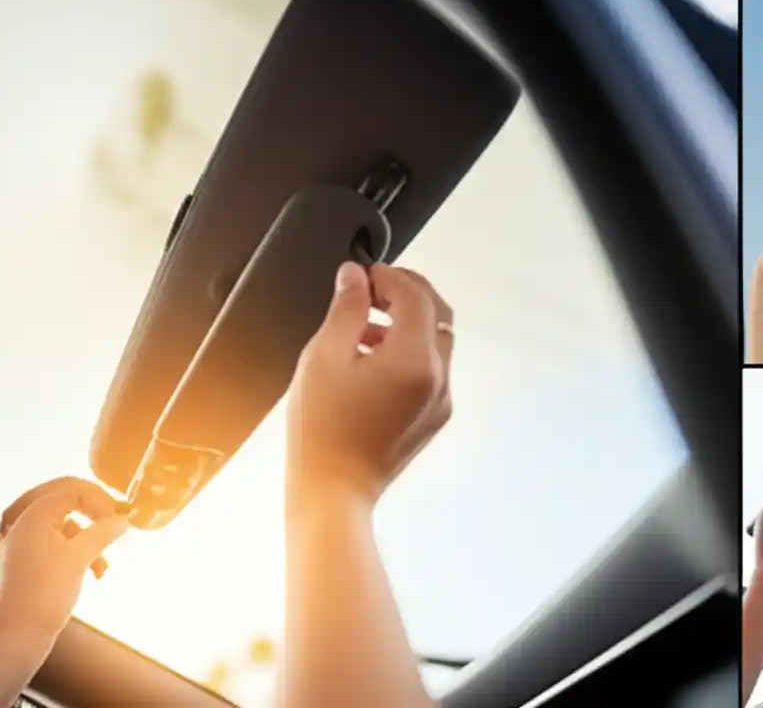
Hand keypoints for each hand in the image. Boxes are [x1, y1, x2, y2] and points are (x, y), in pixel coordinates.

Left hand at [0, 477, 128, 646]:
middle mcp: (18, 522)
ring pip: (56, 523)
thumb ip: (103, 532)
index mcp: (30, 514)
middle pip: (60, 498)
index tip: (120, 517)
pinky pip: (48, 542)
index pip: (72, 489)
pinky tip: (88, 572)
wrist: (17, 635)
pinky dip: (70, 550)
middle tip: (112, 520)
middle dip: (90, 510)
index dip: (100, 500)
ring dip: (83, 536)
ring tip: (102, 562)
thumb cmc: (45, 592)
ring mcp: (15, 542)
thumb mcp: (81, 556)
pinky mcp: (18, 561)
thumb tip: (121, 520)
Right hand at [287, 262, 452, 508]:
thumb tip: (355, 276)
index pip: (416, 296)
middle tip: (372, 288)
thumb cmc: (323, 430)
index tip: (364, 274)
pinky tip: (371, 358)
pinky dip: (409, 351)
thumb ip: (346, 308)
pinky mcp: (433, 416)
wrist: (333, 488)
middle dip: (407, 293)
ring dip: (407, 322)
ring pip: (436, 341)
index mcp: (415, 360)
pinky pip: (431, 369)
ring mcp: (439, 400)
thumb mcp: (324, 356)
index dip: (390, 276)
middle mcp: (438, 378)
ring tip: (362, 327)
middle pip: (438, 314)